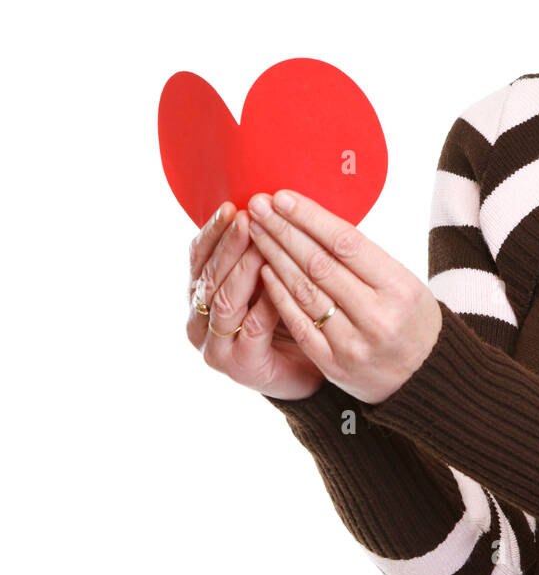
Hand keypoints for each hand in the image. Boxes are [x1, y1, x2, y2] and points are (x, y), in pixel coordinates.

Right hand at [186, 202, 325, 399]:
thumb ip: (260, 250)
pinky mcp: (240, 365)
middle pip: (209, 275)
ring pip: (224, 301)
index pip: (199, 256)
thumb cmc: (286, 316)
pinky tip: (278, 284)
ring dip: (243, 270)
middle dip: (229, 244)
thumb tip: (271, 203)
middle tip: (247, 218)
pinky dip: (265, 303)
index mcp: (201, 294)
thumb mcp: (268, 278)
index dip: (213, 231)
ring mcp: (215, 345)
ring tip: (261, 244)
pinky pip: (252, 328)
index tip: (231, 205)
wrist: (303, 371)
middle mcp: (200, 319)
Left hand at [245, 189, 442, 405]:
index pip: (347, 244)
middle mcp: (377, 317)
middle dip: (284, 231)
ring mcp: (353, 344)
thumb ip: (366, 261)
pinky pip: (299, 323)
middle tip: (258, 205)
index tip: (283, 197)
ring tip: (256, 231)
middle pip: (319, 265)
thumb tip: (314, 221)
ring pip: (304, 291)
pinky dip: (279, 294)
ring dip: (274, 256)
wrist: (424, 377)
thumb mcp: (406, 284)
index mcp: (400, 289)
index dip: (310, 218)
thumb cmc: (413, 320)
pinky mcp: (333, 364)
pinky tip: (264, 270)